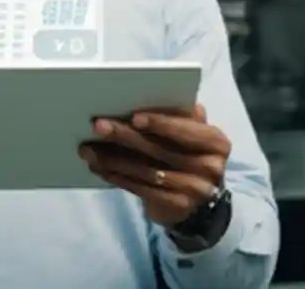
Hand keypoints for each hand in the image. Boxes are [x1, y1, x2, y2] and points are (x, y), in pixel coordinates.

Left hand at [79, 103, 230, 227]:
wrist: (199, 202)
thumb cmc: (190, 155)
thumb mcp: (193, 134)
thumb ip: (179, 118)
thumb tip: (147, 98)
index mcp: (215, 141)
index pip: (186, 129)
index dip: (160, 122)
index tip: (133, 116)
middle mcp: (209, 166)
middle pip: (160, 149)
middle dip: (126, 136)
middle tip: (99, 126)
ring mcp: (194, 190)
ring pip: (146, 171)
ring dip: (113, 159)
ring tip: (88, 149)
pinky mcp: (176, 206)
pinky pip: (140, 188)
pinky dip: (117, 176)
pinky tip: (99, 167)